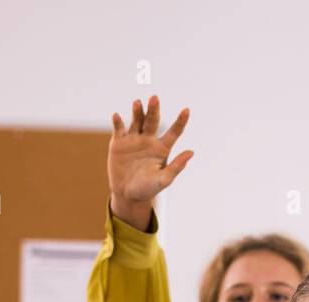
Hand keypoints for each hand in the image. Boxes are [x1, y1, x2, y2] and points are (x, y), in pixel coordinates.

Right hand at [107, 96, 192, 230]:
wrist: (127, 195)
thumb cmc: (147, 189)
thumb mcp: (163, 180)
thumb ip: (176, 166)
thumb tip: (191, 152)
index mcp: (162, 147)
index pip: (174, 131)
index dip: (180, 121)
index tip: (187, 111)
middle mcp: (149, 139)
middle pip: (153, 120)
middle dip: (154, 110)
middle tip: (154, 98)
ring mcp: (133, 139)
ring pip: (137, 121)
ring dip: (137, 111)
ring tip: (137, 103)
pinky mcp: (119, 143)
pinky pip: (119, 129)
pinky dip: (118, 122)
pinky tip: (117, 116)